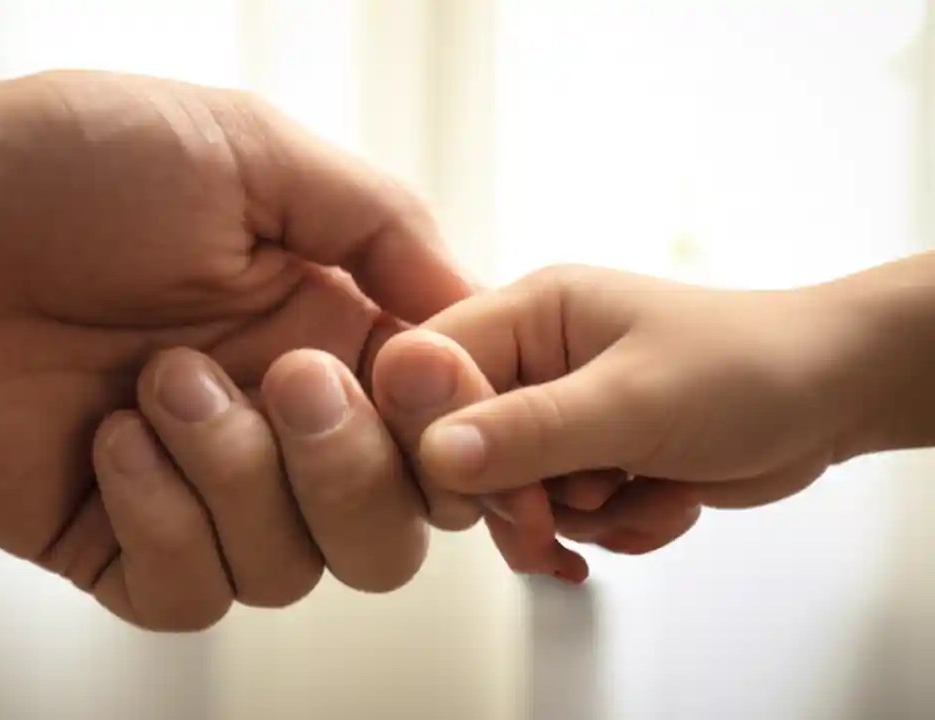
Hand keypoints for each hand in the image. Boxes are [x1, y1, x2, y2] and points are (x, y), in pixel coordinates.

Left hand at [0, 70, 475, 628]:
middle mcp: (271, 421)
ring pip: (297, 569)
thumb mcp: (250, 154)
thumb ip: (381, 223)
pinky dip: (162, 519)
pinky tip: (107, 440)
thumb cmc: (63, 167)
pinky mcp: (118, 542)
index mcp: (319, 330)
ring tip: (151, 381)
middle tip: (283, 375)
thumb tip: (471, 306)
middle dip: (350, 463)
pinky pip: (192, 594)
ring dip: (235, 474)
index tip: (417, 374)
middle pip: (392, 528)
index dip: (452, 421)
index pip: (440, 425)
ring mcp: (198, 491)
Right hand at [374, 265, 899, 569]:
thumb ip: (529, 431)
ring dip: (578, 516)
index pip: (425, 371)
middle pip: (459, 446)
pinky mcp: (587, 456)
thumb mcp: (633, 402)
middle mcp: (532, 358)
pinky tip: (663, 502)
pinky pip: (560, 515)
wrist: (836, 396)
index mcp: (528, 313)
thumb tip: (431, 458)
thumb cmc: (746, 370)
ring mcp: (559, 411)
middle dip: (518, 495)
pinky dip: (611, 527)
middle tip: (564, 516)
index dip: (433, 436)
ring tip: (642, 495)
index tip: (483, 488)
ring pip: (510, 492)